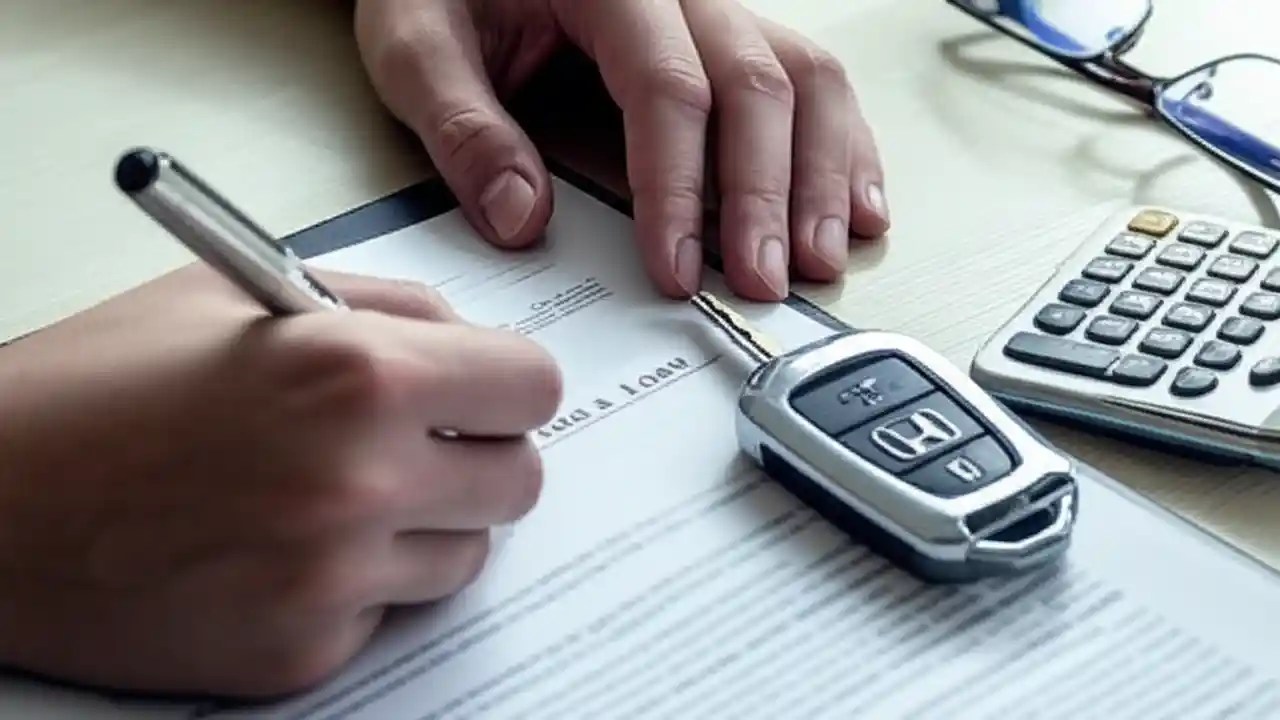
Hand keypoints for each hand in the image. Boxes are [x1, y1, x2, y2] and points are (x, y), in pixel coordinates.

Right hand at [0, 264, 560, 696]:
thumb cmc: (100, 385)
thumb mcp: (244, 295)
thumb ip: (385, 306)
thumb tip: (469, 341)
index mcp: (360, 374)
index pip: (533, 386)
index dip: (507, 383)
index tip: (482, 391)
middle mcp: (361, 481)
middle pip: (519, 478)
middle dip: (477, 455)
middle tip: (415, 442)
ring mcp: (333, 578)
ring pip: (465, 554)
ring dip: (424, 525)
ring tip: (331, 492)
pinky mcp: (301, 651)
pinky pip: (389, 611)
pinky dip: (356, 583)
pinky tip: (280, 547)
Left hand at [354, 0, 888, 301]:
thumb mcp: (416, 45)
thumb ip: (463, 127)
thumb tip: (519, 215)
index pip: (666, 85)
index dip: (678, 184)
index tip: (674, 266)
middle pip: (757, 82)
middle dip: (767, 193)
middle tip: (762, 279)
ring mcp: (715, 10)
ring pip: (803, 75)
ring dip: (823, 172)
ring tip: (820, 256)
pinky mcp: (729, 39)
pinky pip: (808, 78)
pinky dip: (841, 146)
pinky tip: (854, 205)